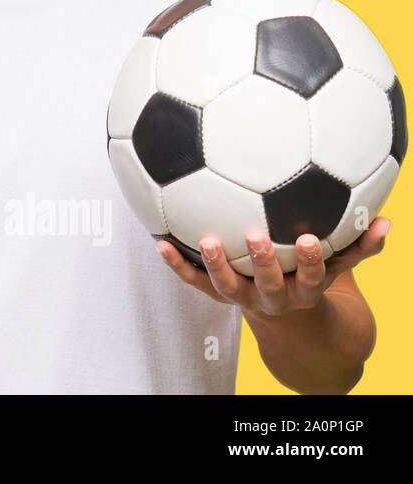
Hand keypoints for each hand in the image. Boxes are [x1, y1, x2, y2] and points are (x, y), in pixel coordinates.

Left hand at [155, 218, 390, 316]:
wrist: (288, 323)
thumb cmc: (312, 279)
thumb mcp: (338, 267)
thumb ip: (359, 246)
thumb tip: (386, 221)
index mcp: (303, 290)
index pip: (311, 277)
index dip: (309, 262)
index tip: (307, 239)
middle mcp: (272, 298)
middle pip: (268, 285)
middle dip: (263, 262)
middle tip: (255, 235)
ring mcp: (242, 298)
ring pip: (227, 288)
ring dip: (215, 265)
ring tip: (206, 240)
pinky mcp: (217, 294)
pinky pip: (195, 282)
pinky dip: (177, 264)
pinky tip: (158, 240)